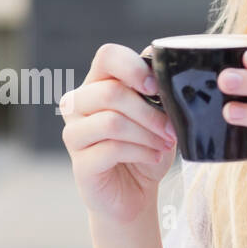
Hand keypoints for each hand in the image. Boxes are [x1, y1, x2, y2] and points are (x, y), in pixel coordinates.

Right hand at [60, 43, 178, 224]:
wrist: (136, 191)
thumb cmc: (148, 144)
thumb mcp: (159, 113)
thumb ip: (158, 89)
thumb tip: (168, 65)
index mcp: (99, 83)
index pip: (107, 56)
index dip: (133, 67)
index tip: (156, 86)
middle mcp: (78, 105)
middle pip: (110, 92)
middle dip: (150, 111)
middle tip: (172, 128)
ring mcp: (74, 134)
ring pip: (112, 122)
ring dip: (148, 133)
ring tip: (165, 143)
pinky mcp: (79, 163)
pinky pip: (111, 149)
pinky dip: (142, 151)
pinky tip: (154, 156)